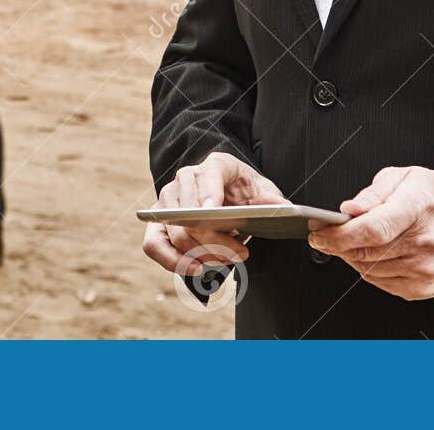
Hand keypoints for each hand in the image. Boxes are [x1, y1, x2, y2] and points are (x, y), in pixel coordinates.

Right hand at [142, 151, 288, 275]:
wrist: (229, 194)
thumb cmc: (245, 191)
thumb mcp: (264, 191)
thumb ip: (273, 200)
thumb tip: (280, 209)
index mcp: (215, 165)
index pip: (207, 177)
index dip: (208, 195)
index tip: (213, 212)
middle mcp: (185, 178)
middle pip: (189, 213)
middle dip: (214, 240)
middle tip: (240, 253)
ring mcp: (168, 199)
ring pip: (176, 232)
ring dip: (201, 254)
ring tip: (226, 261)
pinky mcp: (158, 222)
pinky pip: (154, 245)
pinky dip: (173, 261)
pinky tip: (197, 269)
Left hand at [306, 166, 433, 300]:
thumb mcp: (404, 178)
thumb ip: (373, 193)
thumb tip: (350, 210)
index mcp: (419, 207)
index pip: (373, 229)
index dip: (339, 234)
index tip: (319, 233)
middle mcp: (426, 241)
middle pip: (367, 252)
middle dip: (337, 245)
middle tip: (326, 236)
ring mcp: (427, 268)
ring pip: (369, 270)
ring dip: (352, 257)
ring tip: (354, 241)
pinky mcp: (424, 287)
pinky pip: (381, 283)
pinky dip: (369, 270)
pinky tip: (374, 255)